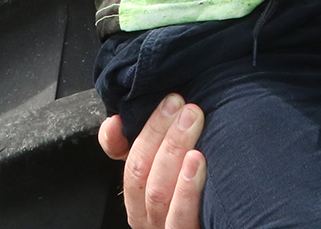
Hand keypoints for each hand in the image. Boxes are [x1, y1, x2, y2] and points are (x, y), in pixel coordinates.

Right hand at [98, 95, 206, 227]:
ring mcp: (163, 227)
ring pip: (156, 191)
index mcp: (138, 189)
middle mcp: (144, 212)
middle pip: (138, 170)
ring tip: (191, 121)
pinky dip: (186, 187)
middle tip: (179, 104)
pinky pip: (179, 217)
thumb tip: (140, 107)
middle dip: (156, 131)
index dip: (115, 137)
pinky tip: (197, 161)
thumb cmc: (206, 188)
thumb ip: (165, 137)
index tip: (126, 113)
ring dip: (173, 150)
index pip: (117, 159)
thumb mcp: (181, 158)